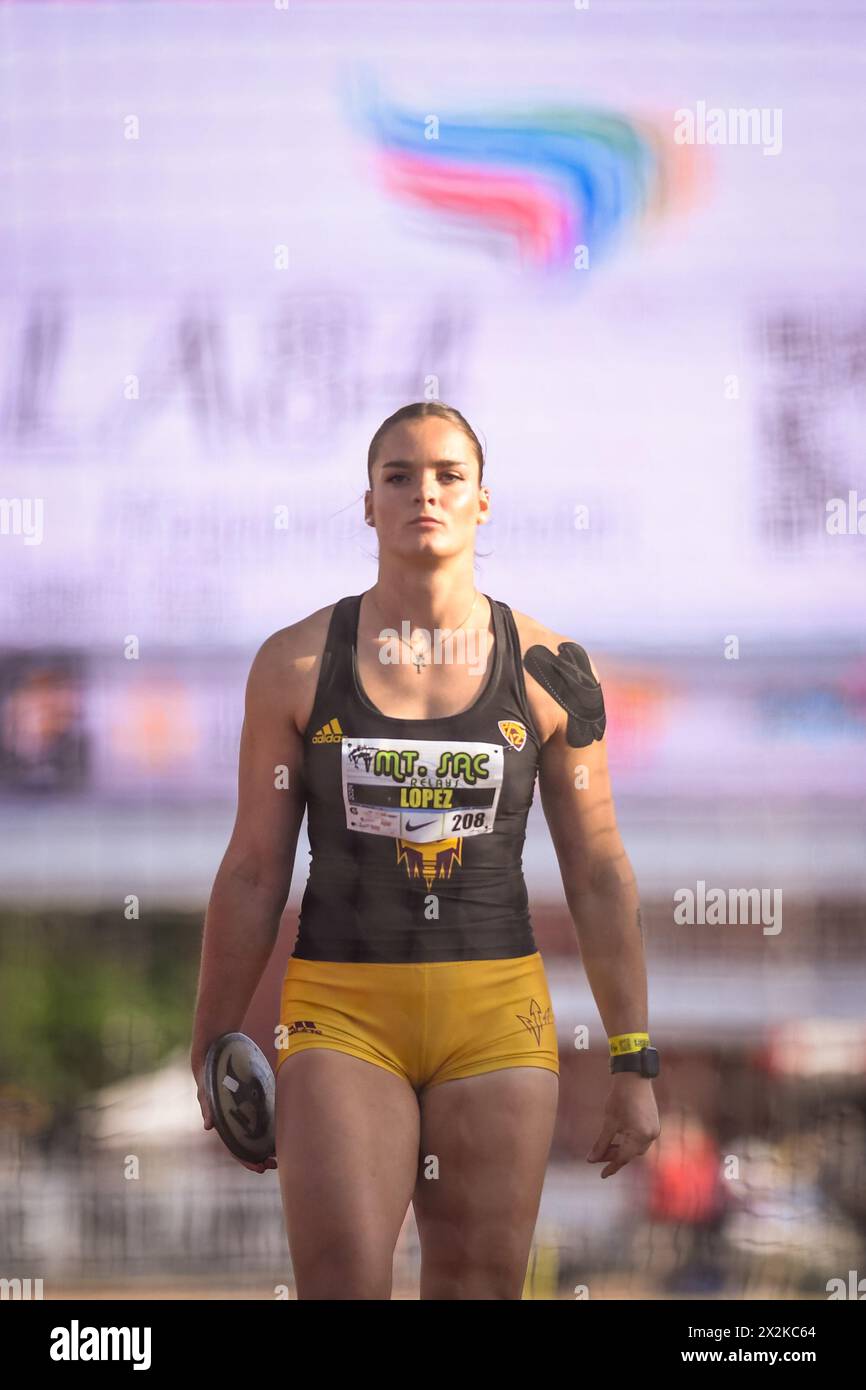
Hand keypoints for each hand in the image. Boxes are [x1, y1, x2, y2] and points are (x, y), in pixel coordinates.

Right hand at [191, 1052, 276, 1174]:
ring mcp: (241, 1113)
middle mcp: (232, 1121)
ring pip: (254, 1136)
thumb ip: (207, 1106)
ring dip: (264, 1147)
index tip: (259, 1168)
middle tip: (274, 1165)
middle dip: (259, 1158)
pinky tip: (279, 1133)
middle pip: (246, 1147)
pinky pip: (259, 1120)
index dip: (246, 1160)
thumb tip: (208, 1127)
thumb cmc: (208, 1074)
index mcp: (222, 1123)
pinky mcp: (248, 1103)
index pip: (235, 1148)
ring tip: (278, 1156)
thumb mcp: (206, 1090)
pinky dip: (267, 1129)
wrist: (213, 1055)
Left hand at [586, 1073, 659, 1178]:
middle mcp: (651, 1136)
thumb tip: (591, 1160)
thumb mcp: (609, 1122)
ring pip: (636, 1147)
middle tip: (597, 1157)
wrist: (634, 1077)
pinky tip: (617, 1139)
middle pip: (631, 1153)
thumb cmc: (620, 1098)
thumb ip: (601, 1143)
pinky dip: (628, 1141)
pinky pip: (640, 1139)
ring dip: (621, 1149)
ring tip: (605, 1147)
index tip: (602, 1175)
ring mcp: (654, 1130)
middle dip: (614, 1156)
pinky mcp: (653, 1124)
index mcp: (640, 1136)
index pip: (623, 1158)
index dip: (611, 1167)